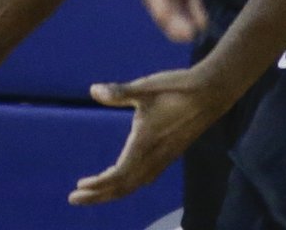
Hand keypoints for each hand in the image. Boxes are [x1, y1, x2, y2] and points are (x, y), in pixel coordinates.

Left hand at [73, 67, 227, 205]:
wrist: (211, 93)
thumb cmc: (176, 88)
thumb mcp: (145, 87)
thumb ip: (119, 92)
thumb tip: (94, 90)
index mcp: (145, 144)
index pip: (118, 176)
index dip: (98, 185)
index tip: (79, 187)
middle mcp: (154, 157)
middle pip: (124, 187)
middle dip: (99, 195)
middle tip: (75, 198)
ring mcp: (163, 158)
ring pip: (134, 184)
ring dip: (112, 191)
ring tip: (92, 191)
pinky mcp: (169, 154)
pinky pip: (144, 178)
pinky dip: (126, 183)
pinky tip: (119, 177)